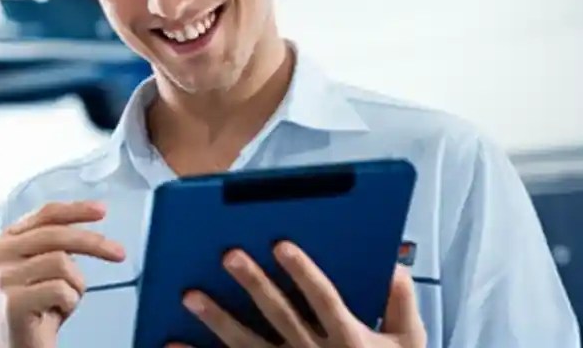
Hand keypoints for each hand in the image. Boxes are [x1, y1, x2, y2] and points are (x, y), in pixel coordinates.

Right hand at [0, 201, 126, 347]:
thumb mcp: (47, 265)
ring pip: (62, 263)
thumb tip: (96, 211)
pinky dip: (70, 302)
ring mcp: (5, 278)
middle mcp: (1, 254)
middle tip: (120, 253)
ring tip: (66, 300)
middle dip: (94, 243)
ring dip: (76, 285)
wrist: (22, 345)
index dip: (76, 210)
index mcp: (8, 239)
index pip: (46, 214)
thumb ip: (57, 241)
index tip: (102, 210)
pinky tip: (57, 312)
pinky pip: (61, 290)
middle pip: (57, 235)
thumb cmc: (40, 303)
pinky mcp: (13, 302)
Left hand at [171, 242, 425, 347]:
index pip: (325, 300)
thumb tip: (393, 266)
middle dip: (254, 284)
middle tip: (228, 254)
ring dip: (217, 320)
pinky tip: (172, 343)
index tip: (281, 244)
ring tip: (189, 294)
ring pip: (249, 345)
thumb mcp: (411, 344)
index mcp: (350, 339)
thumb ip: (402, 305)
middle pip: (280, 316)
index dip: (303, 272)